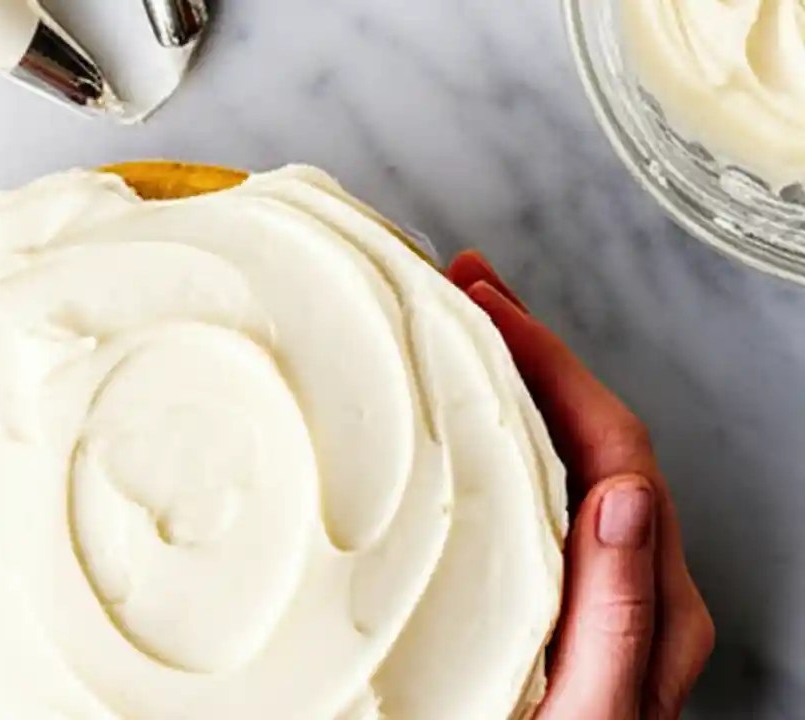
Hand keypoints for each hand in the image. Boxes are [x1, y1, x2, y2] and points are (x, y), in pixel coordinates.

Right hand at [447, 252, 714, 719]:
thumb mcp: (591, 710)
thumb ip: (617, 617)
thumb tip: (629, 497)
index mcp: (649, 596)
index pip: (609, 445)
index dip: (548, 361)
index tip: (482, 302)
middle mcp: (629, 582)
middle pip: (587, 433)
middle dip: (527, 349)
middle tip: (462, 289)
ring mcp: (588, 589)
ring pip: (557, 458)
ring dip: (509, 387)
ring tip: (454, 335)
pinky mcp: (547, 602)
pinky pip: (529, 499)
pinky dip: (492, 442)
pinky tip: (450, 430)